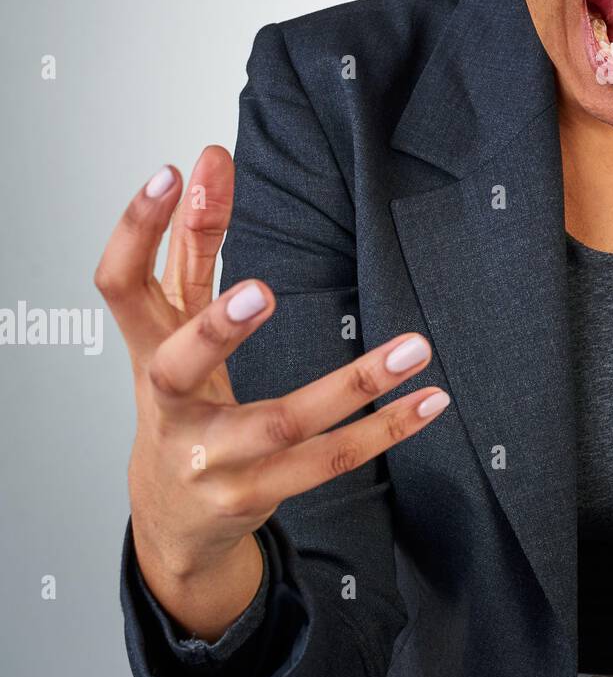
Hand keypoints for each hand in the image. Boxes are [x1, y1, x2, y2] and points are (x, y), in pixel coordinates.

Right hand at [96, 145, 450, 637]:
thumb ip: (195, 241)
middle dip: (216, 331)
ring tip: (414, 346)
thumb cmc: (180, 399)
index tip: (172, 174)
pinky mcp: (254, 494)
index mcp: (145, 348)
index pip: (120, 284)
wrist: (173, 519)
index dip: (136, 231)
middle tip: (263, 291)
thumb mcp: (177, 324)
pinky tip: (428, 400)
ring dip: (353, 383)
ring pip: (280, 424)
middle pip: (176, 367)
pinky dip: (383, 431)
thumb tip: (208, 157)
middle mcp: (168, 408)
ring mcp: (208, 459)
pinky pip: (327, 462)